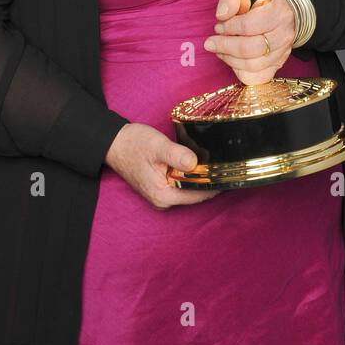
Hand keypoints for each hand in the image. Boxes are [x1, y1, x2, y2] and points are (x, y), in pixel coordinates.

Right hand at [104, 123, 222, 208]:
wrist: (114, 143)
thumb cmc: (133, 144)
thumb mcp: (157, 146)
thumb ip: (176, 155)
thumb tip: (195, 163)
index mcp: (164, 196)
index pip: (199, 195)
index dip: (215, 183)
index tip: (229, 170)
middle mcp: (164, 201)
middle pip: (197, 193)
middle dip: (209, 179)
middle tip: (222, 161)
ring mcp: (162, 195)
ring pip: (190, 188)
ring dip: (200, 175)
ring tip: (212, 158)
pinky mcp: (162, 187)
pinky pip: (183, 184)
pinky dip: (191, 174)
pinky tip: (197, 161)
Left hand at [202, 0, 296, 85]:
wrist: (285, 10)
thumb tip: (221, 15)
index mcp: (277, 11)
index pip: (250, 25)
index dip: (229, 28)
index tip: (219, 26)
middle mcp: (284, 33)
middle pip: (251, 48)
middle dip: (225, 46)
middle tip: (211, 42)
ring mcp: (283, 51)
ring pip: (254, 65)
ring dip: (230, 59)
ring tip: (219, 50)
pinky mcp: (279, 63)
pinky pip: (260, 77)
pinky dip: (242, 72)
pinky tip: (233, 61)